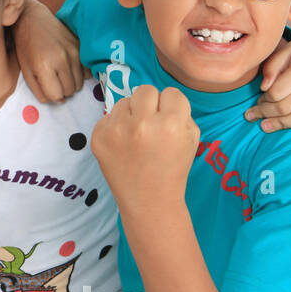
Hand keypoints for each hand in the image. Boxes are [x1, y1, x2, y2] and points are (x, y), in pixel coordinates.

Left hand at [13, 0, 86, 102]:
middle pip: (70, 91)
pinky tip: (69, 67)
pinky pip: (87, 72)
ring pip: (79, 83)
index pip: (57, 95)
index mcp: (44, 66)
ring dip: (70, 83)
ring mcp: (74, 52)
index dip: (51, 95)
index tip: (47, 87)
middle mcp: (62, 59)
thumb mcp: (25, 70)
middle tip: (53, 80)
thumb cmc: (25, 46)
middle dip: (61, 90)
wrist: (32, 19)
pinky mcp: (81, 46)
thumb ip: (39, 90)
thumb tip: (56, 101)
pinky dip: (80, 74)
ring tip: (60, 72)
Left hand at [91, 85, 198, 210]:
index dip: (171, 107)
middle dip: (150, 104)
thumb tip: (162, 97)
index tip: (169, 121)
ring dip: (131, 114)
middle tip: (151, 124)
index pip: (171, 93)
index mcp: (171, 123)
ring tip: (136, 137)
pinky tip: (122, 145)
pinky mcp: (98, 136)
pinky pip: (108, 116)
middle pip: (145, 90)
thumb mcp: (192, 138)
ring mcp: (117, 129)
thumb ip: (181, 112)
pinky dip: (115, 127)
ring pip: (124, 101)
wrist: (149, 201)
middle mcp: (142, 123)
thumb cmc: (172, 168)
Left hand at [248, 23, 290, 134]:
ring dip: (283, 124)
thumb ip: (272, 67)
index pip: (276, 93)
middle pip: (287, 107)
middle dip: (266, 114)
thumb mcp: (287, 50)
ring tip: (267, 126)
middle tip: (253, 117)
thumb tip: (263, 88)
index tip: (257, 102)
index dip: (263, 100)